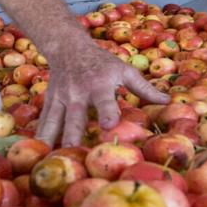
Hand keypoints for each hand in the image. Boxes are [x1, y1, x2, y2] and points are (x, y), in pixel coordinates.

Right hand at [35, 42, 168, 147]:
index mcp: (99, 84)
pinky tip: (36, 152)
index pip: (104, 101)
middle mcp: (77, 93)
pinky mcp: (49, 102)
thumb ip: (144, 88)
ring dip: (52, 140)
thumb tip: (169, 100)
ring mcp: (60, 98)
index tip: (109, 125)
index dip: (107, 112)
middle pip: (74, 117)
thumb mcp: (124, 70)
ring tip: (49, 159)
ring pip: (54, 121)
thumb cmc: (102, 62)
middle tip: (75, 153)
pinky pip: (44, 121)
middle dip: (73, 135)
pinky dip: (40, 136)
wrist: (68, 47)